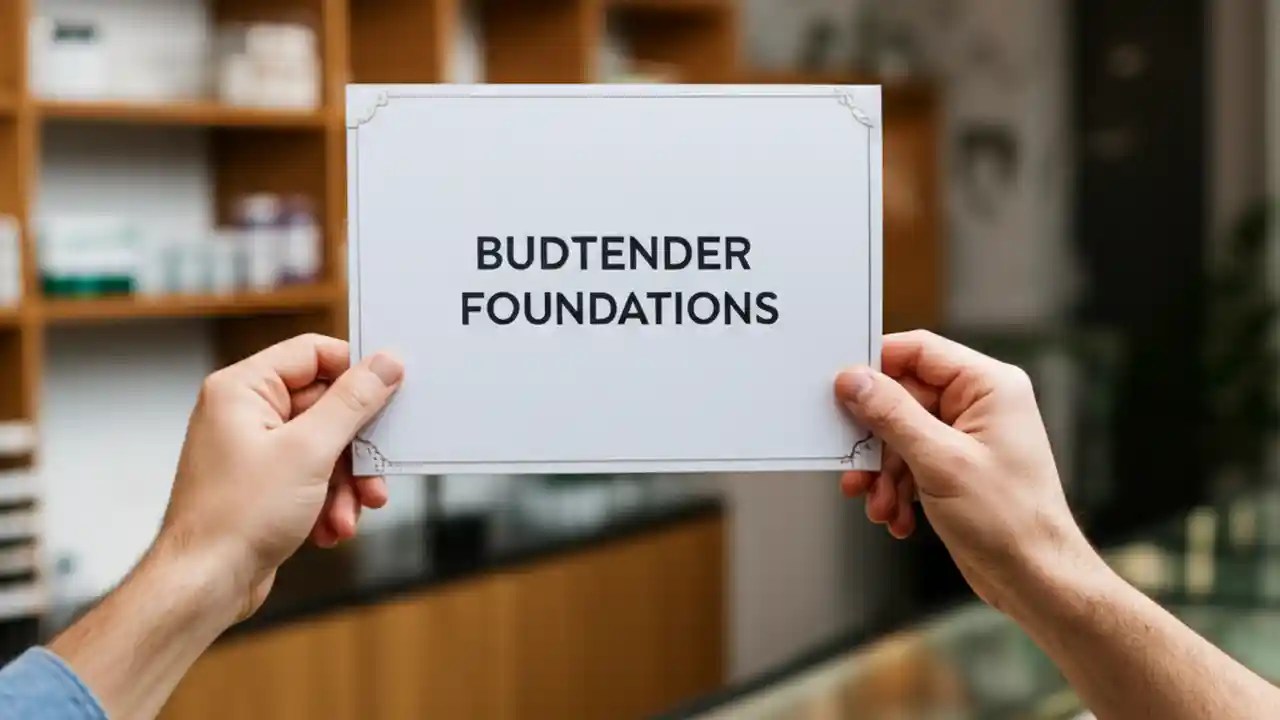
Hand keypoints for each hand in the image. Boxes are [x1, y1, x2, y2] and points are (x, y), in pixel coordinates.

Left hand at [159, 334, 402, 620]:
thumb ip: (353, 402)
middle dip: (355, 449)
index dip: (355, 373)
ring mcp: (252, 449)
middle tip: (375, 474)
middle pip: (325, 406)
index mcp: (243, 389)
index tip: (389, 394)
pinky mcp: (262, 483)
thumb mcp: (310, 451)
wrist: (203, 584)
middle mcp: (244, 413)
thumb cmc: (236, 518)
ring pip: (324, 447)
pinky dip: (328, 501)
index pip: (313, 354)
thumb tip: (385, 364)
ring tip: (348, 513)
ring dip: (345, 483)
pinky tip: (330, 528)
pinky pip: (312, 476)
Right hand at [834, 330, 1092, 606]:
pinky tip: (897, 516)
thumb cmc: (1010, 521)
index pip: (919, 352)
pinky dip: (897, 489)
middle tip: (856, 467)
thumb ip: (892, 414)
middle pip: (903, 398)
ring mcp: (969, 437)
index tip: (841, 390)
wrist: (1035, 579)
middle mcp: (980, 405)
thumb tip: (854, 380)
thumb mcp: (939, 461)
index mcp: (989, 386)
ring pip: (901, 435)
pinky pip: (911, 462)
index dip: (876, 367)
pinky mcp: (958, 466)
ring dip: (884, 472)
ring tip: (880, 504)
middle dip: (877, 441)